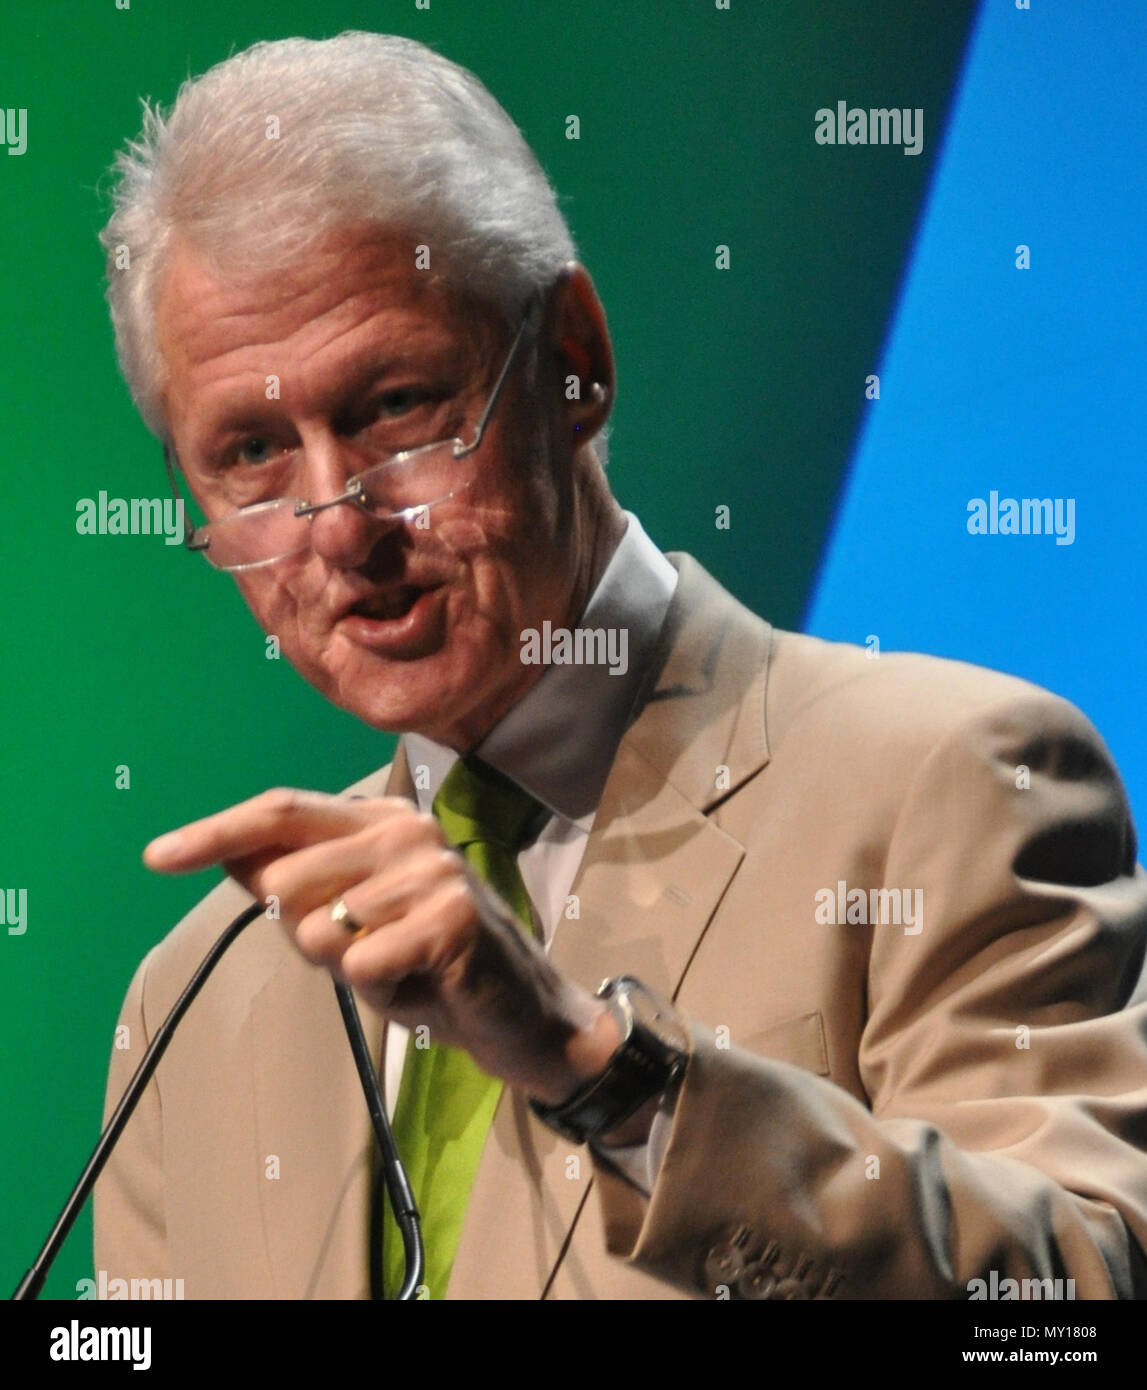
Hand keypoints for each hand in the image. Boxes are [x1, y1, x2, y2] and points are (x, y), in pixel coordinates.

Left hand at [143, 788, 621, 1105]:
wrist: (520, 1017)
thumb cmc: (430, 966)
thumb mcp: (353, 922)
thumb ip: (296, 885)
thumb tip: (224, 852)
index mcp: (381, 820)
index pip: (281, 811)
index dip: (215, 831)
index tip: (156, 856)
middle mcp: (406, 830)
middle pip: (287, 878)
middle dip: (307, 936)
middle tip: (371, 955)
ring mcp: (432, 869)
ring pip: (319, 930)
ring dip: (351, 971)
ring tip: (404, 971)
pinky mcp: (451, 917)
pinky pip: (360, 966)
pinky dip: (381, 993)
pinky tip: (426, 987)